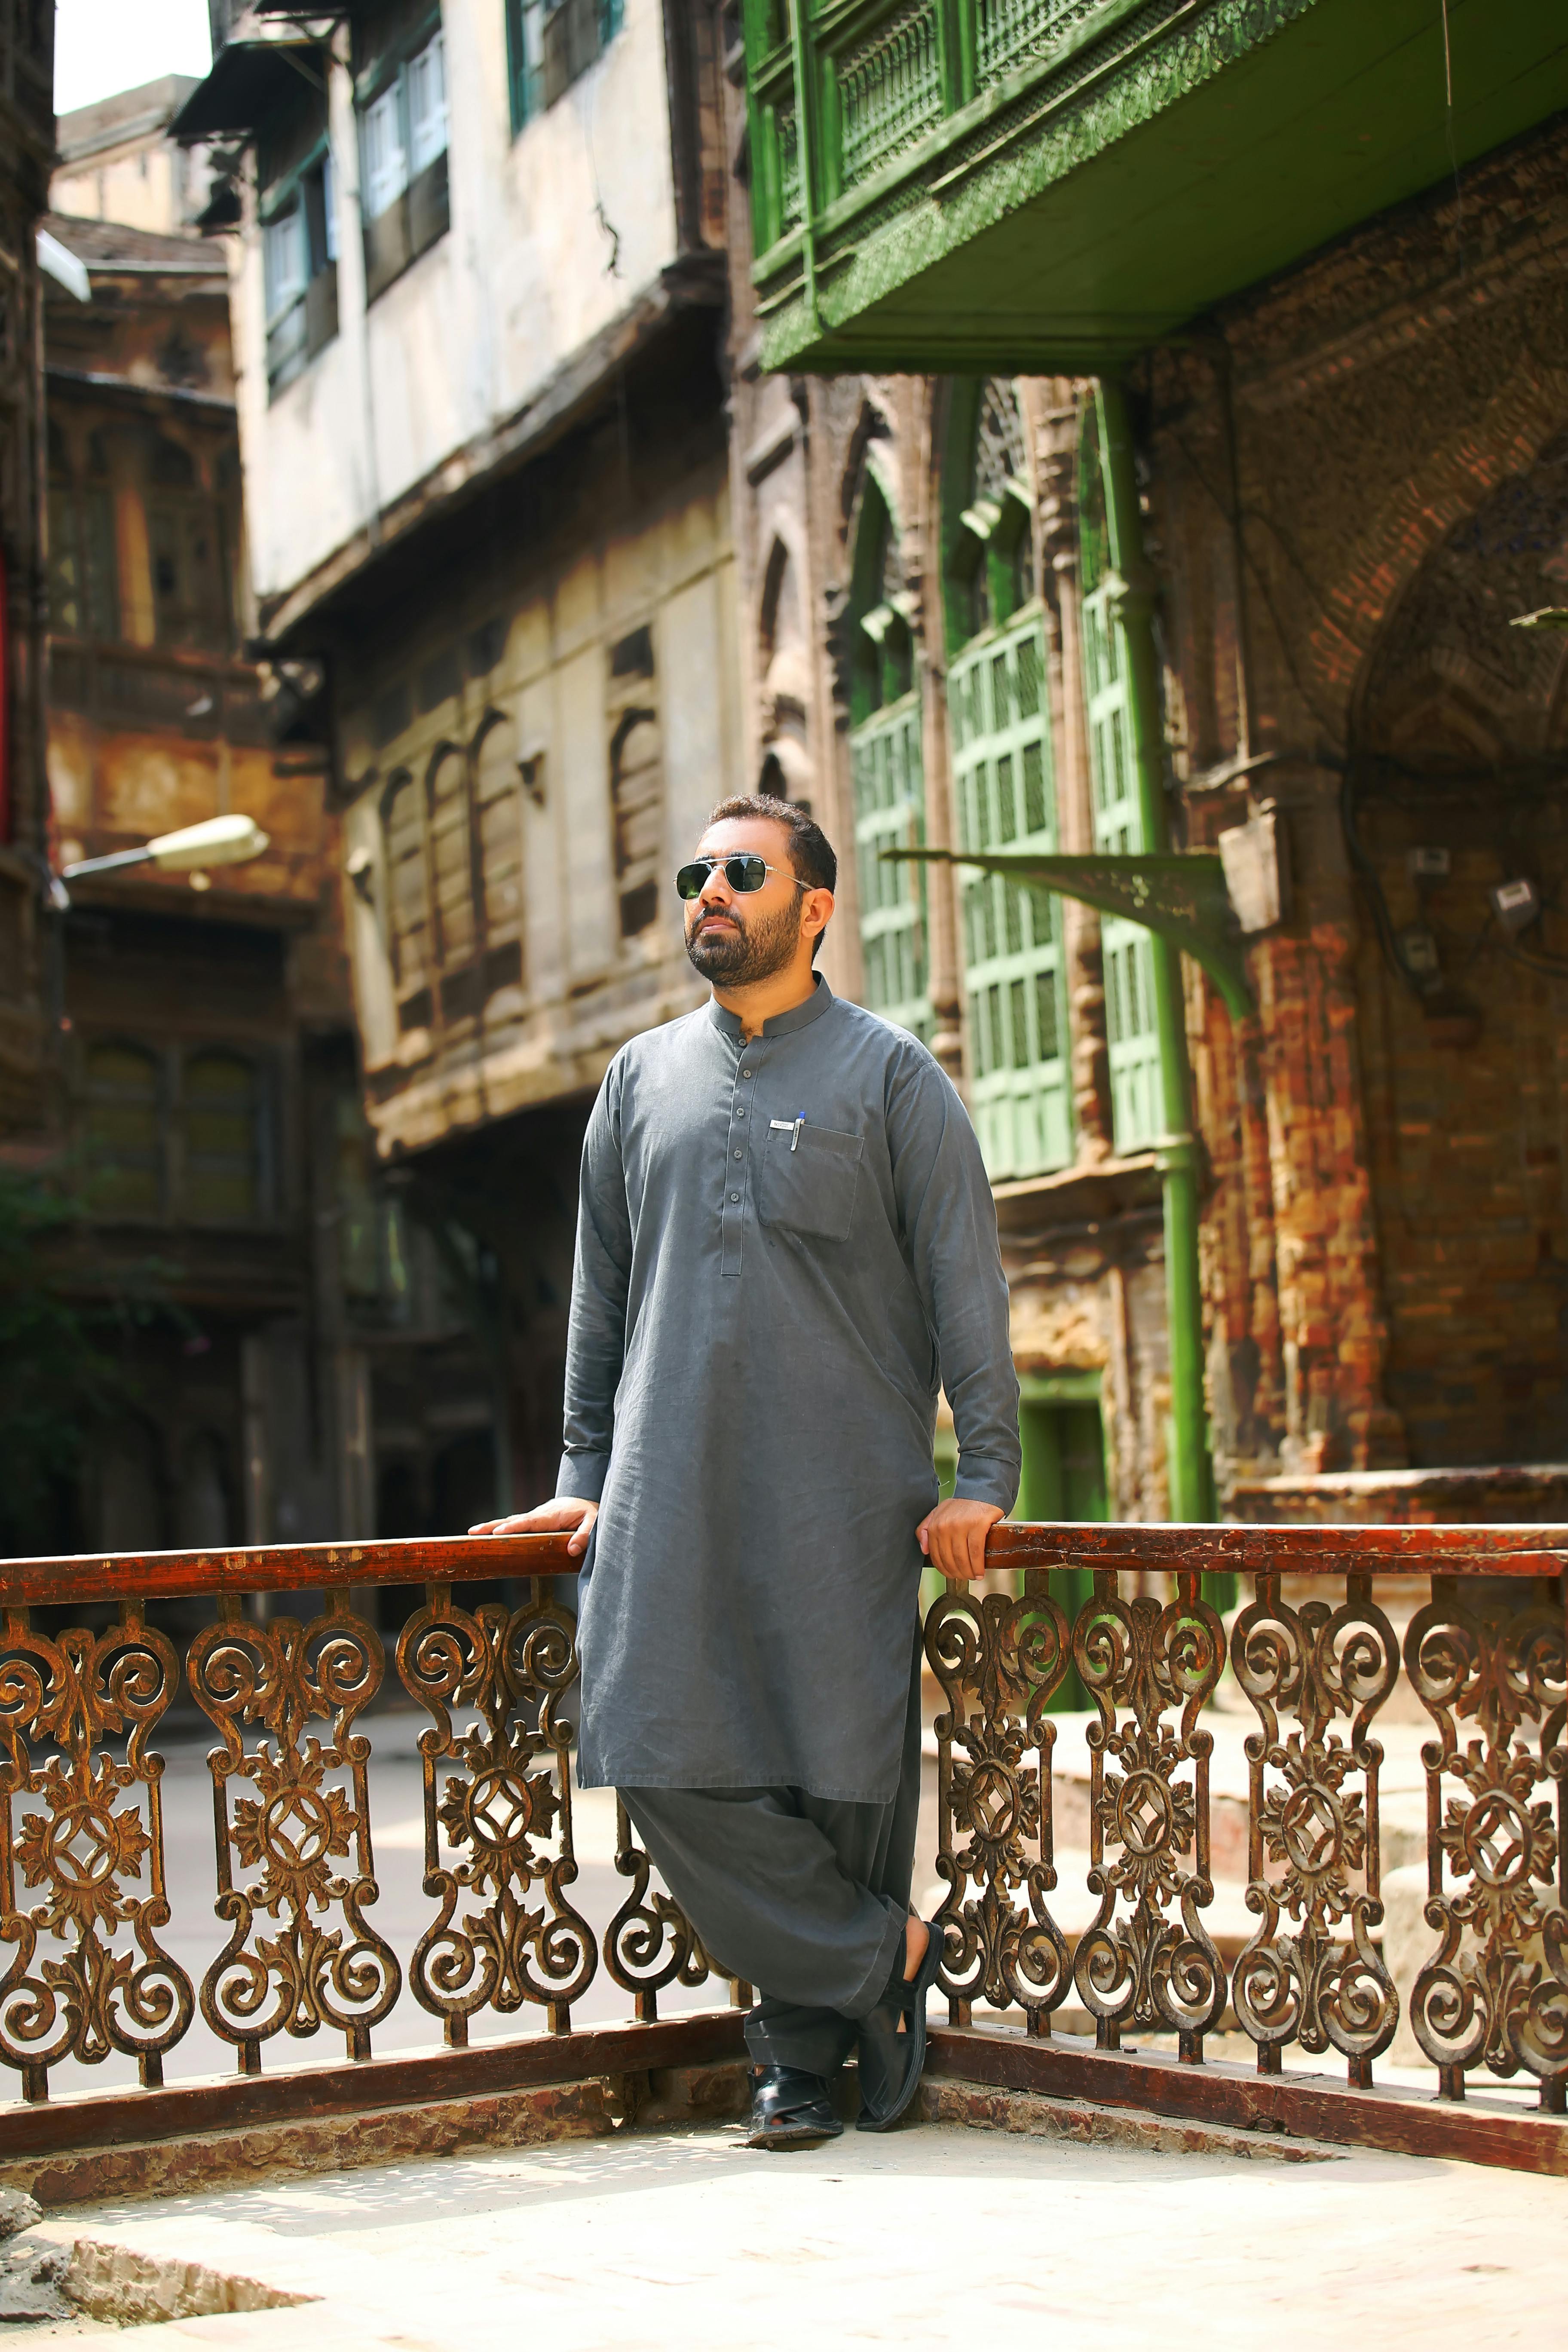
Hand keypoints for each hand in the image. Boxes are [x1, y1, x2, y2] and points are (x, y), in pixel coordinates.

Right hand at [469, 1497, 599, 1557]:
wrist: (586, 1503)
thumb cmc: (591, 1513)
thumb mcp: (595, 1522)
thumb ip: (585, 1535)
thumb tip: (571, 1550)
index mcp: (553, 1514)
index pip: (531, 1521)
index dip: (514, 1527)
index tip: (498, 1532)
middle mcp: (540, 1514)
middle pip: (514, 1520)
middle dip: (493, 1526)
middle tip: (473, 1531)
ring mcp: (535, 1517)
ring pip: (512, 1521)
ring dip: (492, 1526)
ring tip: (473, 1532)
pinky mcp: (534, 1521)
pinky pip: (516, 1524)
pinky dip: (501, 1527)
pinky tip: (489, 1534)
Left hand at [916, 1497, 1003, 1580]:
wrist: (981, 1491)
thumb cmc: (962, 1505)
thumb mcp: (938, 1513)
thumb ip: (925, 1530)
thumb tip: (923, 1550)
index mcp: (935, 1525)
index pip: (936, 1555)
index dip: (944, 1570)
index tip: (952, 1575)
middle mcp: (946, 1526)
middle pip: (949, 1559)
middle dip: (957, 1573)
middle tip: (964, 1577)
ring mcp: (962, 1526)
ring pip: (962, 1558)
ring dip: (968, 1572)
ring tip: (973, 1576)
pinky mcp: (978, 1526)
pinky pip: (976, 1552)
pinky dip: (978, 1565)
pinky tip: (980, 1571)